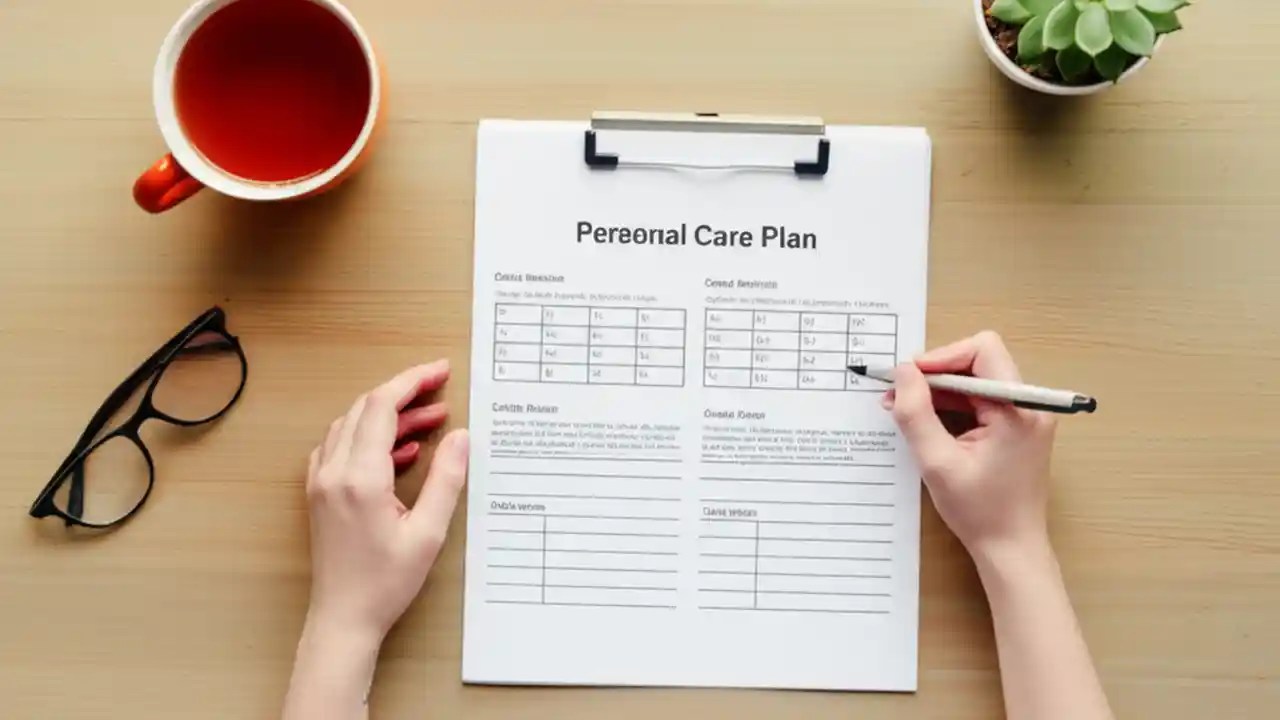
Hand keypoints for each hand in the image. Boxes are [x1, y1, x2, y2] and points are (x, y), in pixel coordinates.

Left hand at [304, 360, 468, 642]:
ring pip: (352, 425)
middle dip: (404, 392)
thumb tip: (461, 437)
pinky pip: (341, 446)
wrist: (342, 618)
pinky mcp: (319, 493)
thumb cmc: (385, 583)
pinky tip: (401, 450)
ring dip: (389, 415)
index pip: (382, 408)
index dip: (412, 382)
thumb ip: (446, 479)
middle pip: (365, 409)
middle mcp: (334, 471)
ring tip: (430, 420)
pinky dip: (370, 437)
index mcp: (360, 477)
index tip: (440, 372)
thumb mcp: (428, 533)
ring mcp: (321, 481)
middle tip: (440, 389)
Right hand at [884, 331, 1055, 560]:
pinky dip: (951, 405)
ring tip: (903, 407)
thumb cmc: (980, 511)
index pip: (982, 350)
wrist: (1011, 549)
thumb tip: (902, 373)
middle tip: (900, 393)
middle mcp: (1029, 404)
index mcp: (1018, 408)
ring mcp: (1025, 416)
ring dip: (940, 390)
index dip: (941, 357)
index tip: (909, 378)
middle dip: (935, 373)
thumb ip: (916, 413)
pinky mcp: (1016, 429)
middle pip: (978, 361)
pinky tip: (925, 420)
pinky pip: (980, 401)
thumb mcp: (937, 461)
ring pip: (976, 381)